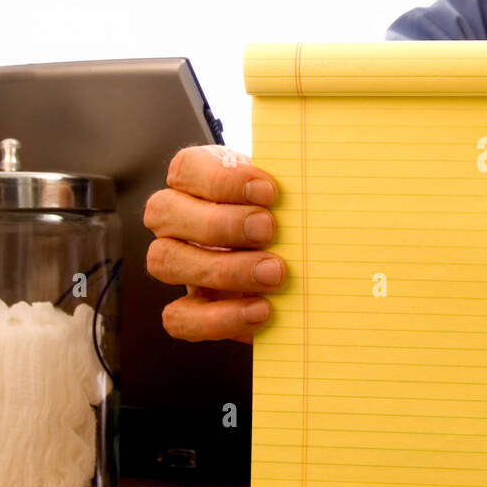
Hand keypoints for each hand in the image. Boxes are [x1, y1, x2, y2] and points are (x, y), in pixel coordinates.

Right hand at [143, 145, 284, 342]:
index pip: (186, 169)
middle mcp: (176, 220)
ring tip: (274, 274)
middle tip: (269, 230)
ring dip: (223, 269)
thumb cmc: (290, 218)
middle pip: (164, 212)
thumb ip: (295, 192)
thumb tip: (323, 198)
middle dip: (220, 223)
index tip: (269, 190)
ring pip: (164, 261)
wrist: (301, 263)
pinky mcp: (188, 308)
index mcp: (197, 180)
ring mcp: (177, 264)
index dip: (222, 180)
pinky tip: (260, 310)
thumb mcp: (293, 197)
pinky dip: (219, 318)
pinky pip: (179, 318)